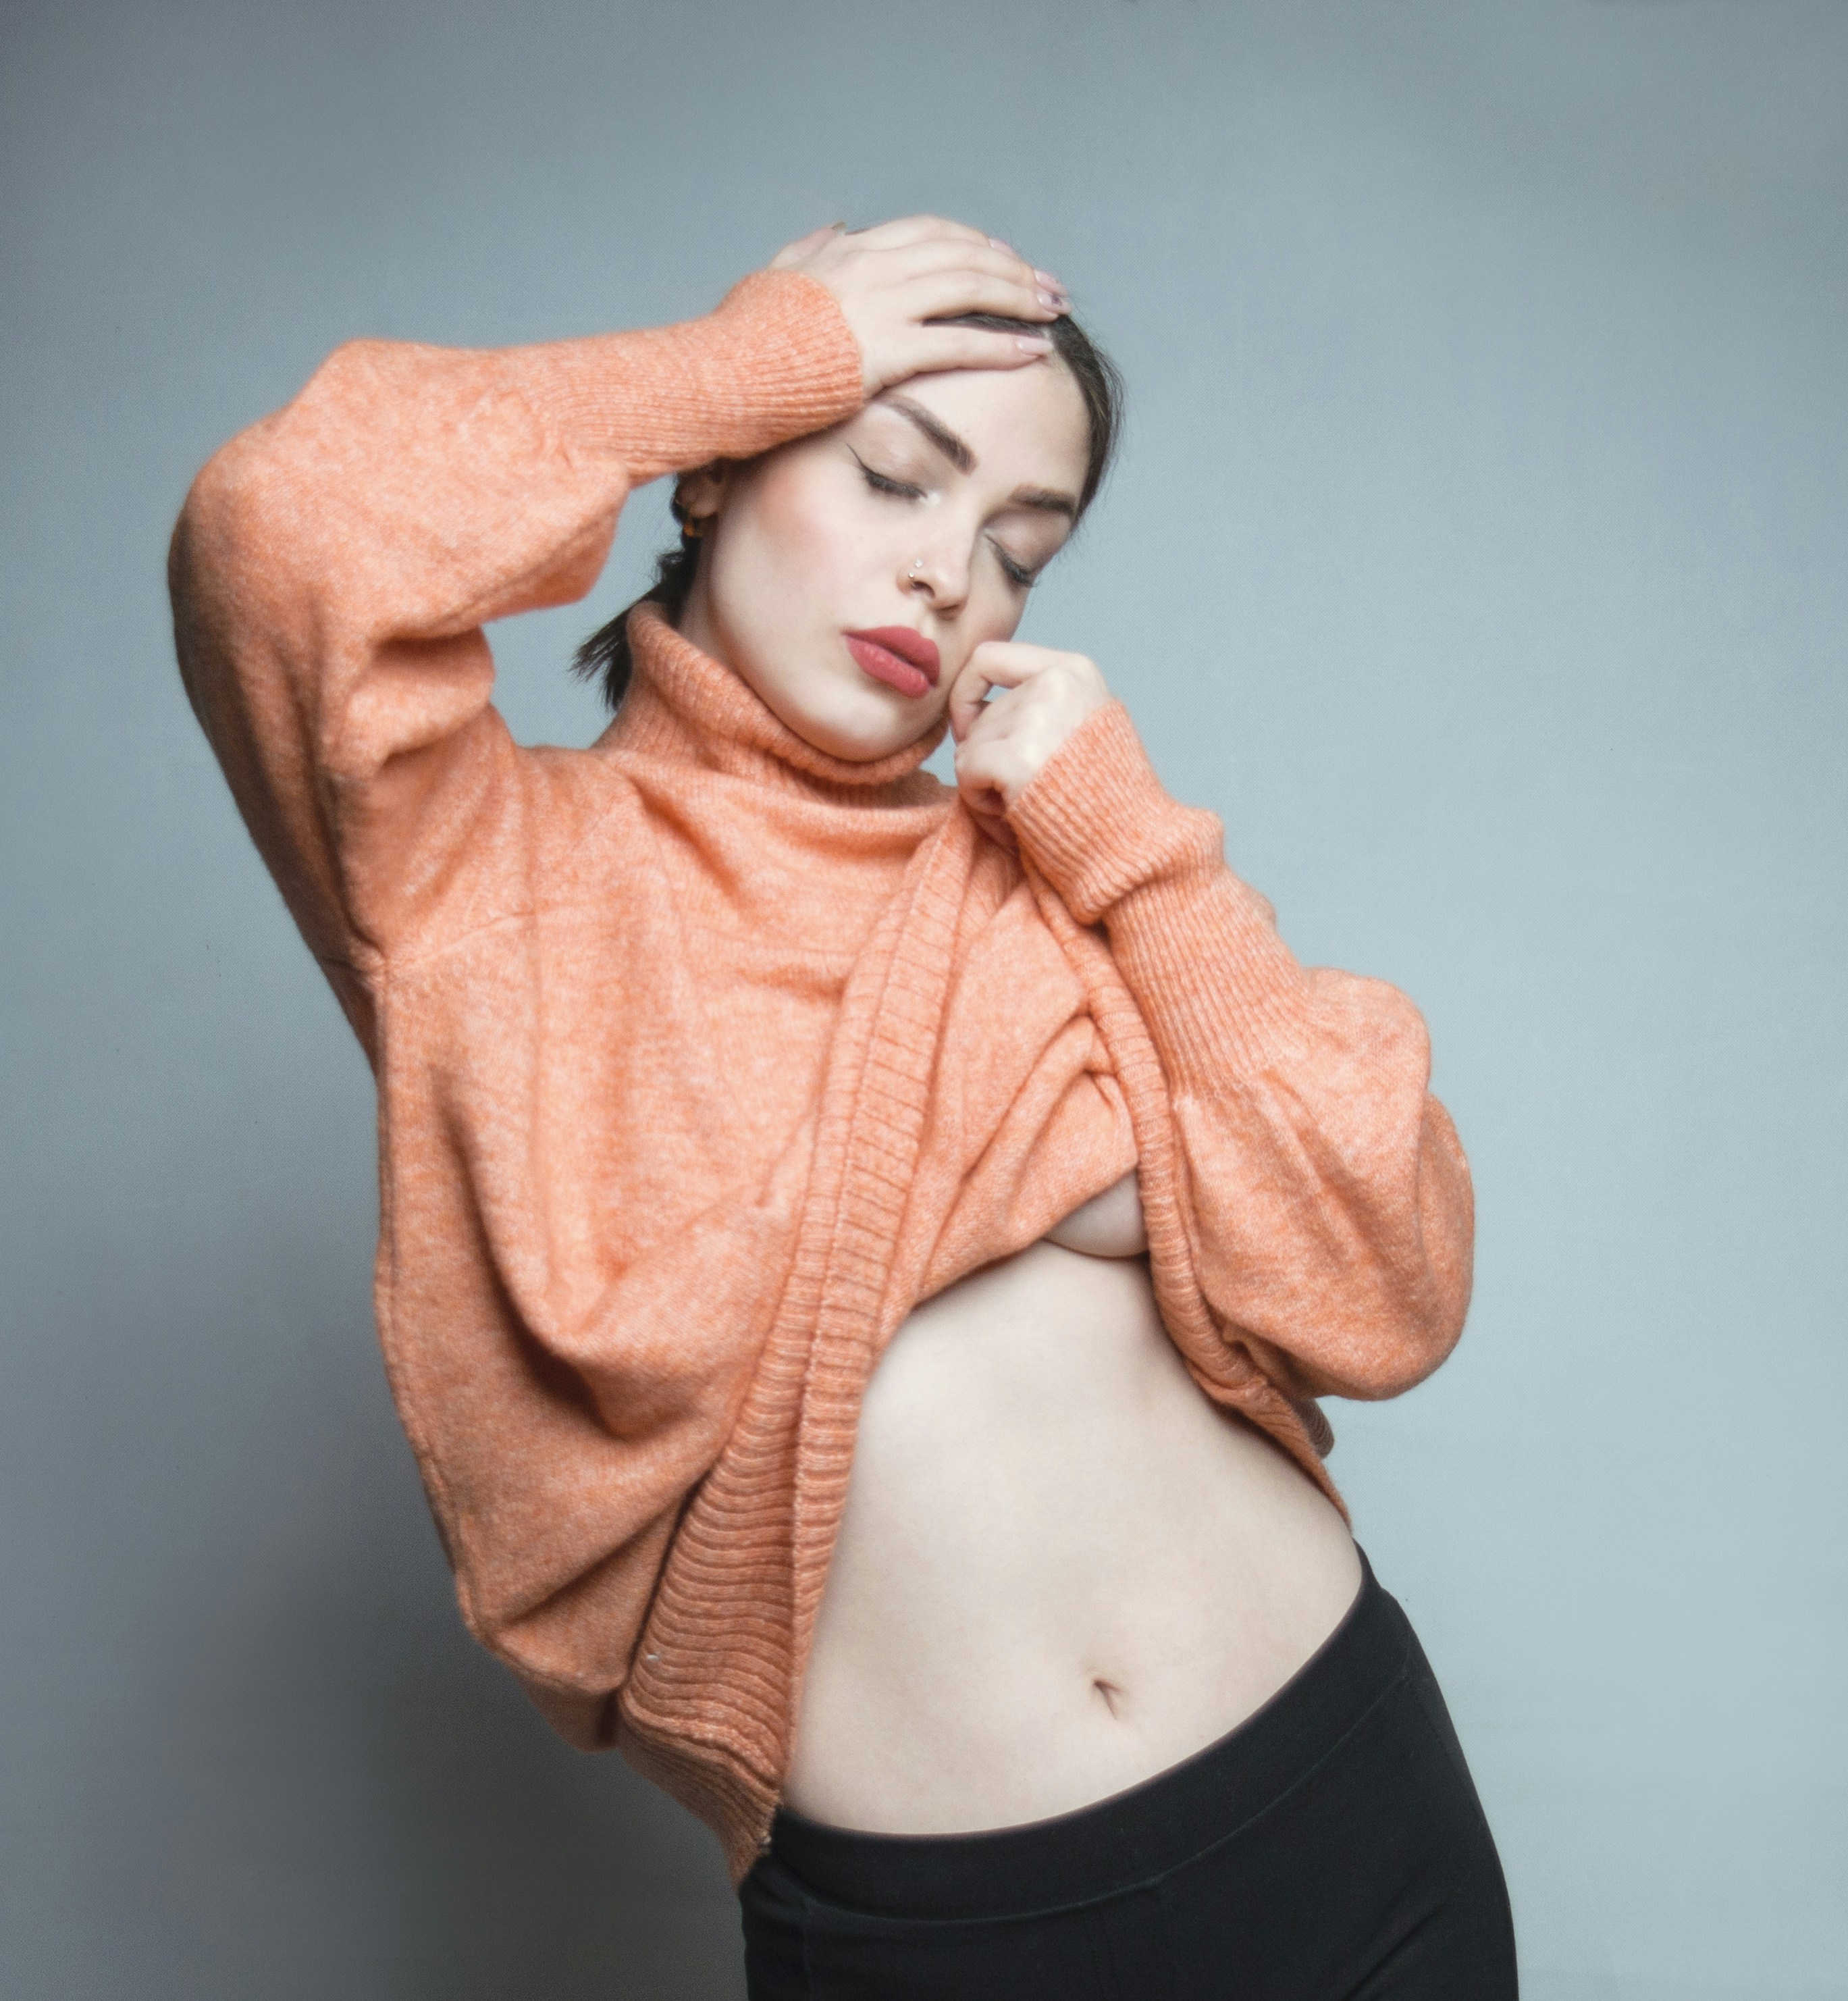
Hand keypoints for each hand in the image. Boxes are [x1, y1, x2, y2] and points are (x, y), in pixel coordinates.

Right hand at [768, 215, 1069, 395]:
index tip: (1005, 260)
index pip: (930, 233)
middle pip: (962, 254)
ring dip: (1021, 298)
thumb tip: (834, 228)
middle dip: (1013, 270)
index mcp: (850, 249)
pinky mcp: (888, 350)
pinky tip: (1034, 350)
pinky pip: (960, 341)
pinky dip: (1003, 344)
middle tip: (1048, 287)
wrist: (724, 371)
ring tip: (1054, 312)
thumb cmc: (741, 338)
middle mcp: (873, 266)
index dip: (975, 244)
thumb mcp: (772, 277)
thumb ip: (807, 249)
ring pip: (971, 287)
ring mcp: (882, 305)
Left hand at [947, 642, 1111, 850]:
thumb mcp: (1086, 726)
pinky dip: (979, 802)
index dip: (966, 696)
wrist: (1131, 844)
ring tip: (1020, 811)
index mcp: (1074, 671)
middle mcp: (1056, 684)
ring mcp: (1038, 718)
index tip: (972, 730)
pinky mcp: (1019, 757)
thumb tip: (973, 708)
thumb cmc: (1106, 800)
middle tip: (1016, 798)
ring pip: (968, 748)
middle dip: (987, 763)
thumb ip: (1041, 705)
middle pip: (979, 717)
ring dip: (983, 788)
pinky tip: (1011, 820)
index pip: (987, 658)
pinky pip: (966, 771)